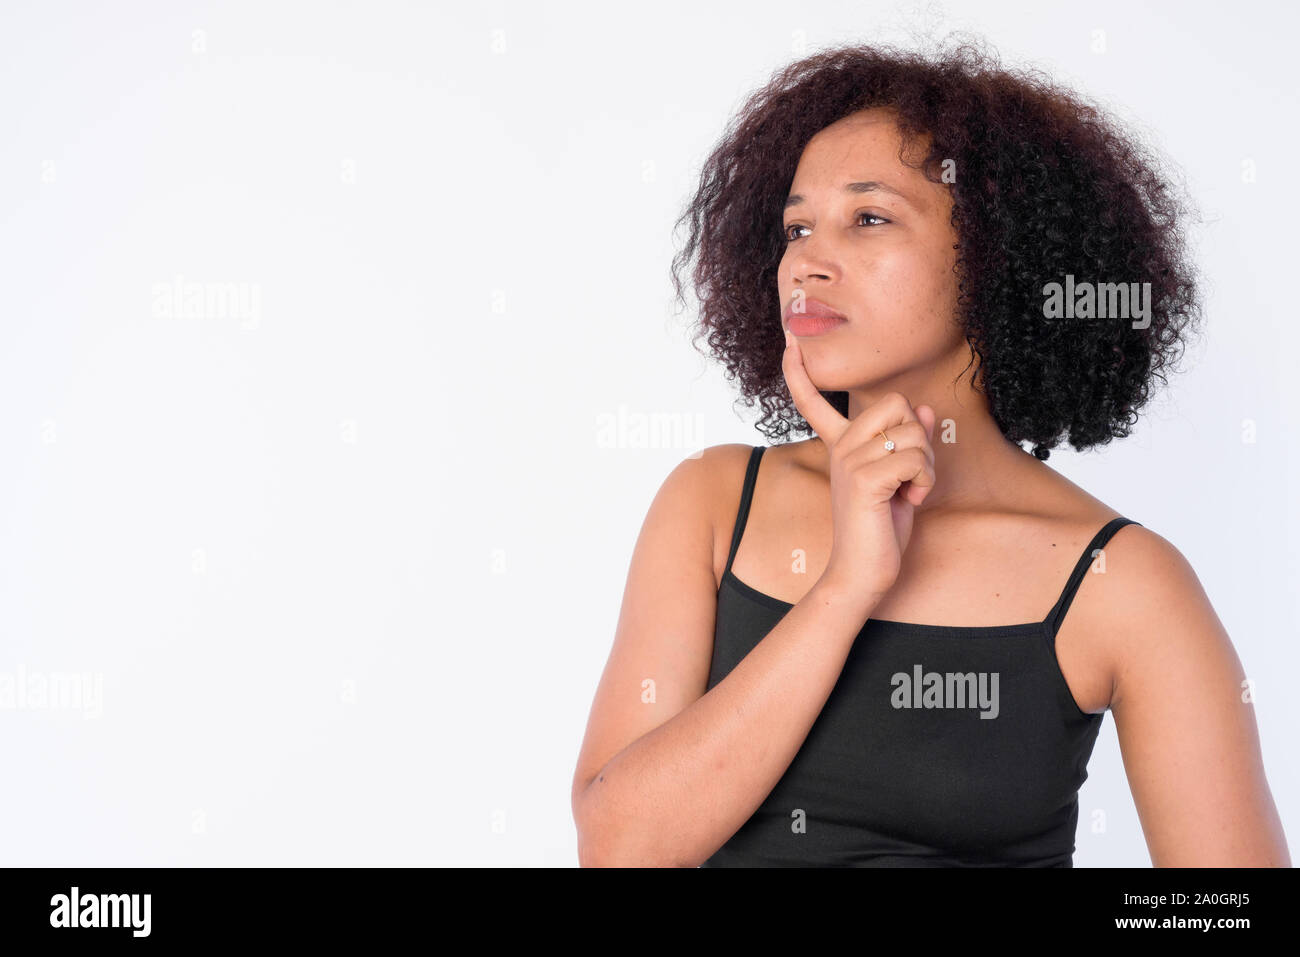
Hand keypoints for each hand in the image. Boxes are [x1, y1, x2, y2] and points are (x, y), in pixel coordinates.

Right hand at [782, 329, 936, 600]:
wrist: (862, 575)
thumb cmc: (882, 531)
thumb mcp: (902, 480)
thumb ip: (910, 443)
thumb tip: (926, 407)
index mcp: (841, 446)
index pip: (813, 402)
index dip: (800, 373)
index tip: (790, 344)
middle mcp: (840, 448)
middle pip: (898, 403)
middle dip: (921, 437)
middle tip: (912, 474)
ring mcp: (848, 461)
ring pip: (913, 433)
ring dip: (928, 465)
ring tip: (911, 492)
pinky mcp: (863, 479)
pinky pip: (914, 458)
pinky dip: (925, 481)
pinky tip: (910, 501)